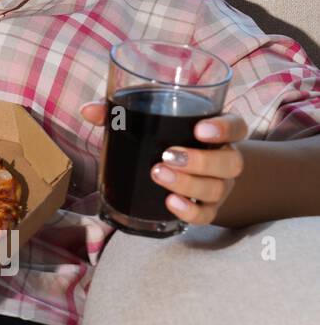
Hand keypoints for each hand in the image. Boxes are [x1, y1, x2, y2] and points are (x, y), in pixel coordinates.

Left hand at [79, 100, 248, 225]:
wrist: (184, 167)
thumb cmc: (163, 135)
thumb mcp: (146, 117)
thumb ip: (120, 111)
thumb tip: (88, 110)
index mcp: (214, 132)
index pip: (236, 126)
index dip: (225, 128)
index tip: (200, 129)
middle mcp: (223, 159)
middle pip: (230, 161)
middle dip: (201, 161)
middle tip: (168, 156)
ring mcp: (218, 185)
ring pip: (217, 188)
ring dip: (189, 184)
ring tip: (158, 175)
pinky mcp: (206, 208)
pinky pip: (206, 214)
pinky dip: (190, 211)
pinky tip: (171, 204)